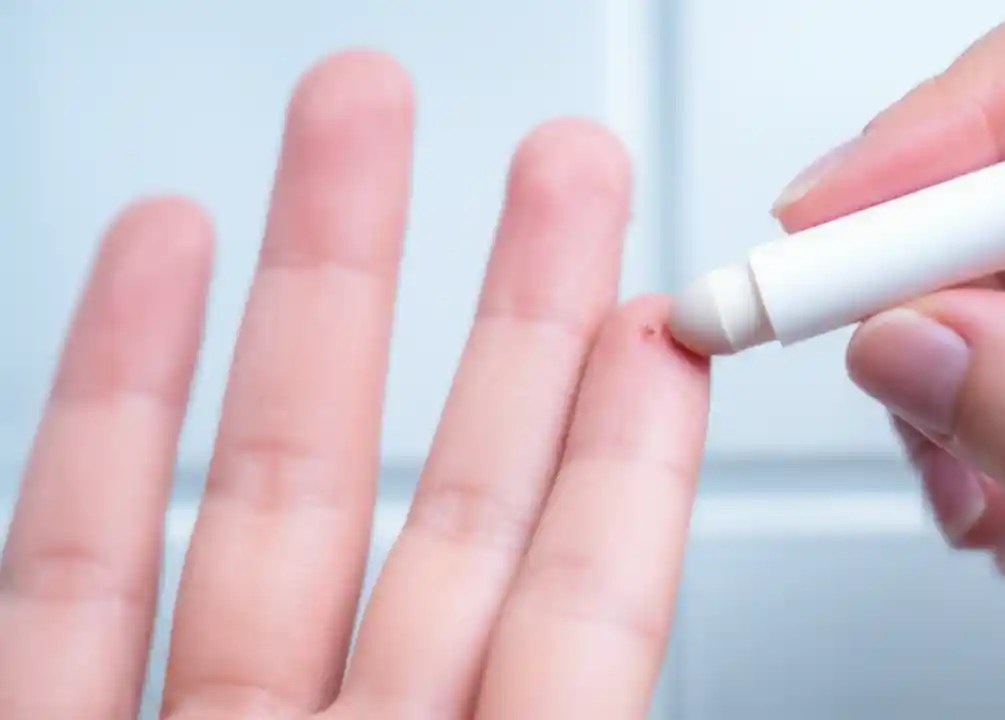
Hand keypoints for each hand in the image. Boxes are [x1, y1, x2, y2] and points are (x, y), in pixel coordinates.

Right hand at [0, 51, 709, 718]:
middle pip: (453, 513)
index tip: (660, 317)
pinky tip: (160, 262)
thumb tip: (640, 667)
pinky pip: (70, 565)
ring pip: (269, 496)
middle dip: (510, 318)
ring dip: (313, 296)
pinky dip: (108, 401)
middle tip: (564, 168)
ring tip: (358, 135)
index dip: (625, 453)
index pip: (580, 613)